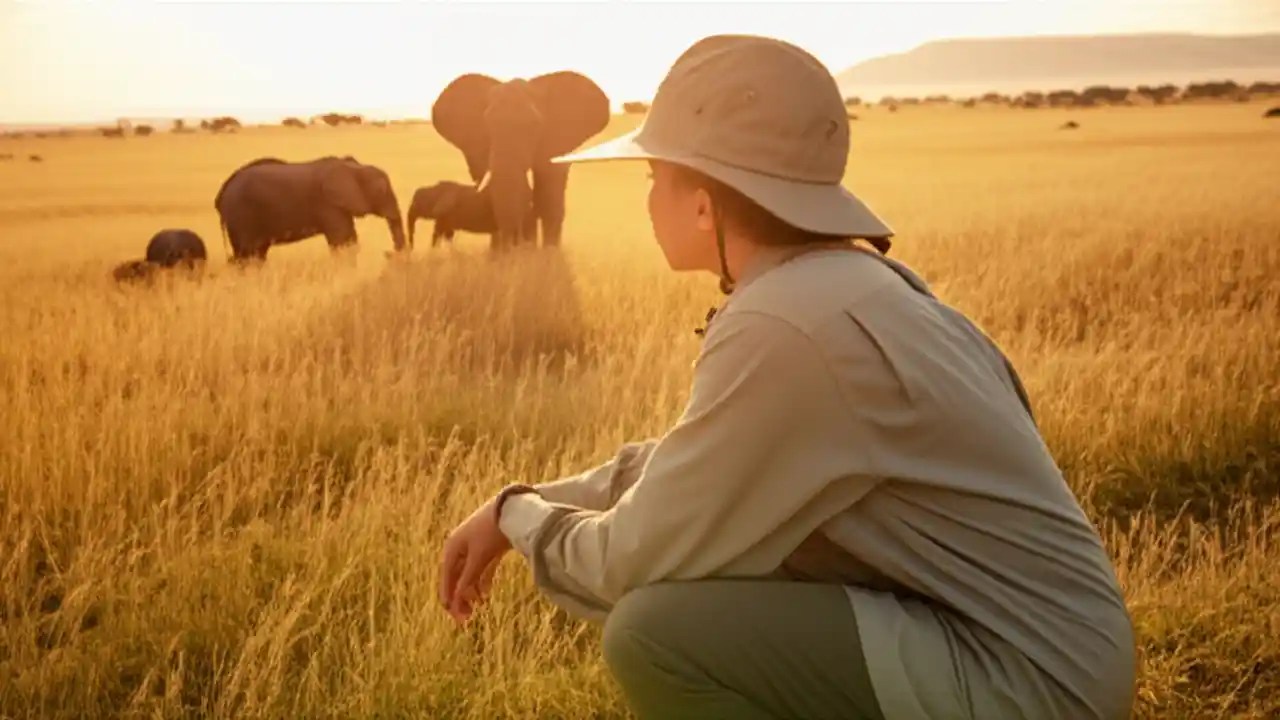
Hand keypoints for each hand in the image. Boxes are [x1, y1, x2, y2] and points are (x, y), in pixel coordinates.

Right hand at [438, 497, 511, 622]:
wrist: (512, 509)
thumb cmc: (490, 533)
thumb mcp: (478, 558)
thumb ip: (467, 580)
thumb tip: (456, 601)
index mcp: (452, 548)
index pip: (446, 578)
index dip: (448, 597)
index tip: (453, 615)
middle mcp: (460, 547)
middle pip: (456, 577)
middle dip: (460, 597)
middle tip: (466, 617)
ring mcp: (474, 546)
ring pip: (469, 573)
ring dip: (471, 590)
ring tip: (478, 607)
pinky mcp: (488, 546)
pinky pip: (481, 567)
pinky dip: (482, 580)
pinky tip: (485, 593)